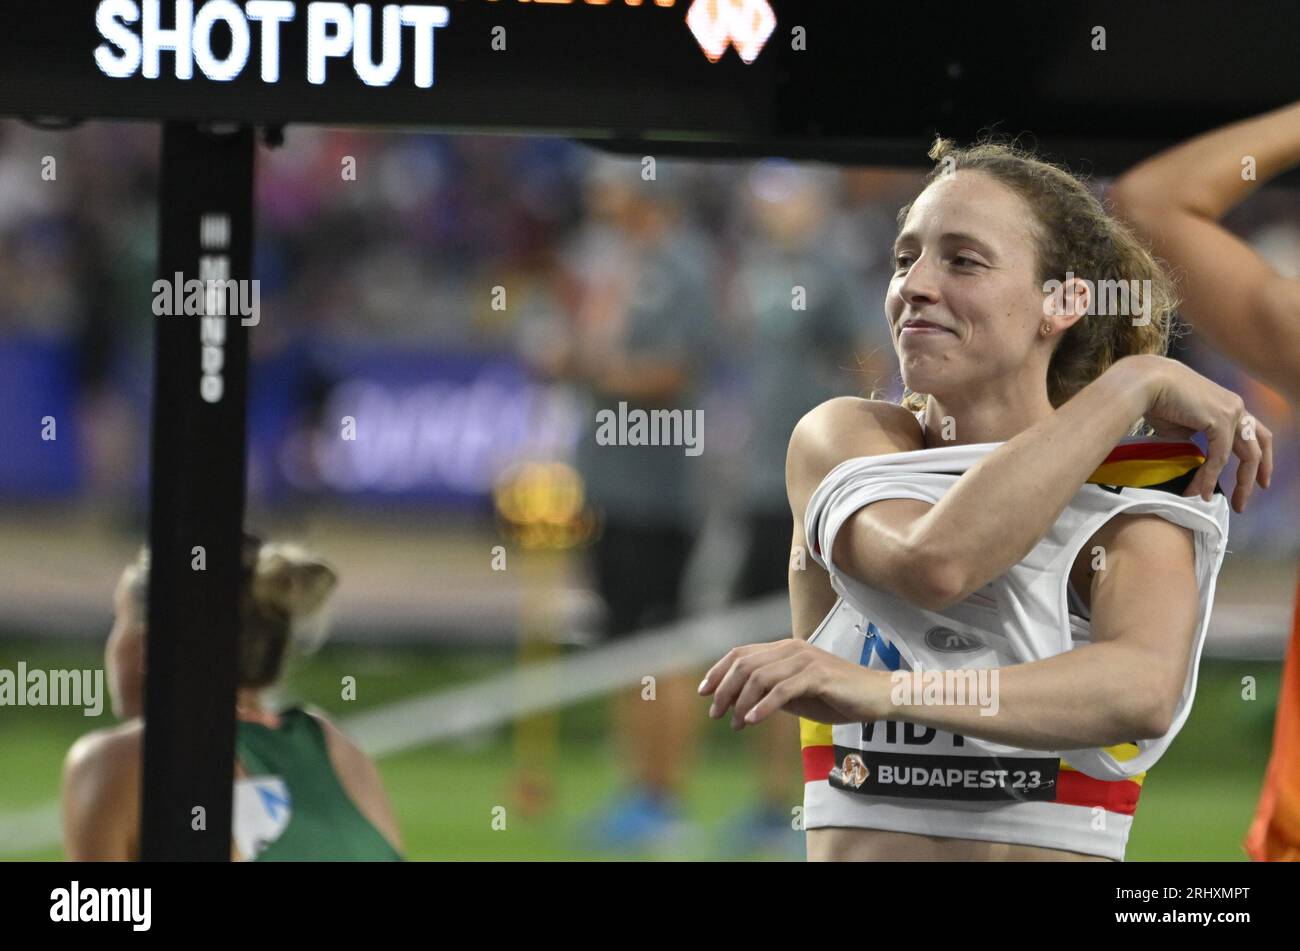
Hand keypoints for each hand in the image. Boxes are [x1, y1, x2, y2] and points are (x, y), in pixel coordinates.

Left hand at [698, 638, 885, 729]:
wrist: (878, 697)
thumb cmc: (839, 698)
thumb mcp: (798, 697)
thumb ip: (772, 694)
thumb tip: (741, 702)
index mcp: (785, 649)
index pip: (742, 653)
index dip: (719, 670)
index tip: (703, 691)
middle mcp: (792, 649)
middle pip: (745, 663)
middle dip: (724, 688)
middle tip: (715, 713)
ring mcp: (805, 660)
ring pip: (760, 677)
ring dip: (741, 701)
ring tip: (733, 723)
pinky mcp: (817, 676)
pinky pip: (782, 690)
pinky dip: (763, 706)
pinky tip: (751, 720)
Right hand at [1120, 355, 1272, 511]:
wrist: (1146, 383)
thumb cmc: (1156, 400)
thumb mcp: (1181, 425)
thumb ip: (1195, 439)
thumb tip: (1195, 459)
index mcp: (1228, 405)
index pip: (1254, 434)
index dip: (1261, 458)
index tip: (1257, 481)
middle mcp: (1235, 406)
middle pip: (1259, 445)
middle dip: (1257, 475)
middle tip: (1246, 500)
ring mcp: (1232, 411)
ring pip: (1248, 455)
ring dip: (1241, 483)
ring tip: (1233, 504)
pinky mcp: (1221, 419)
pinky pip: (1220, 457)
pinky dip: (1210, 476)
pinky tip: (1202, 491)